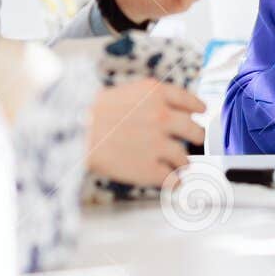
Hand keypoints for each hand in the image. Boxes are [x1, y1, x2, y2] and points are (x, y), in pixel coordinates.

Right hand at [85, 79, 204, 187]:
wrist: (73, 132)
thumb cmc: (90, 115)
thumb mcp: (124, 93)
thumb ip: (149, 101)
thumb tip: (167, 112)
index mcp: (156, 94)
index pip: (189, 101)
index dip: (197, 108)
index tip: (201, 112)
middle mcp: (163, 117)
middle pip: (194, 131)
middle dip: (194, 137)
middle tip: (192, 142)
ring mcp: (159, 144)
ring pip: (184, 158)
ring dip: (181, 163)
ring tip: (176, 165)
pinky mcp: (151, 169)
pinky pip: (173, 179)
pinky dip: (173, 181)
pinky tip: (171, 181)